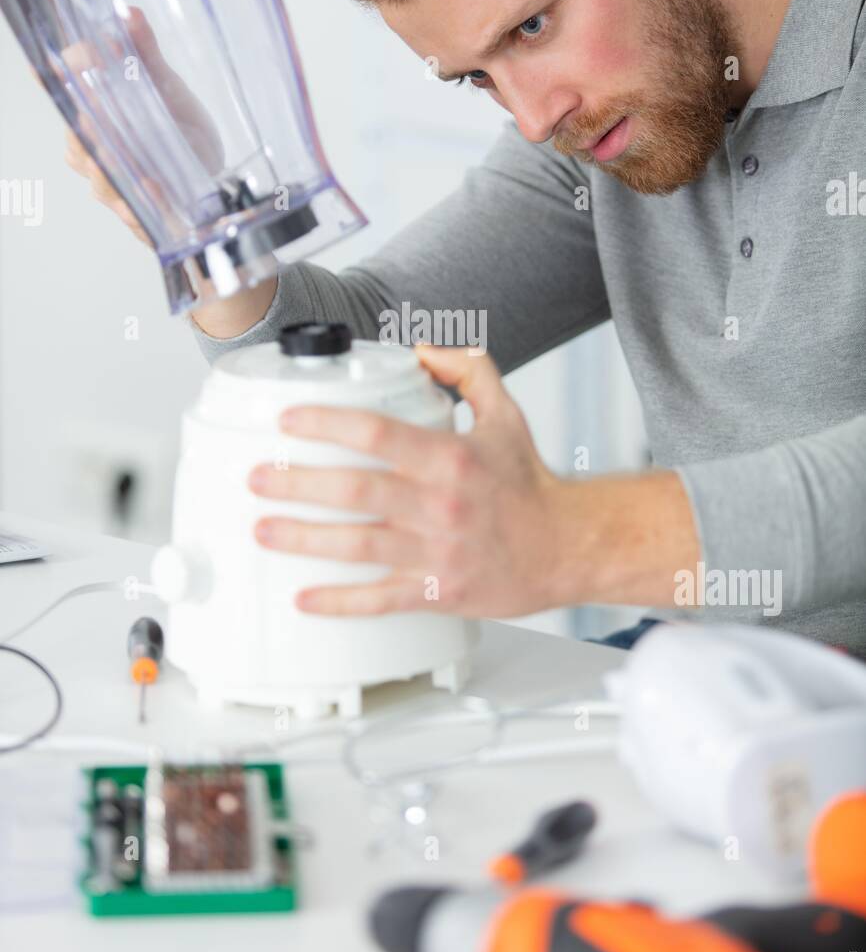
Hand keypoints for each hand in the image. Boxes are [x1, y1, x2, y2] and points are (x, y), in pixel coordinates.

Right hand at [60, 5, 223, 246]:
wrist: (211, 171)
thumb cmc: (178, 126)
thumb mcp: (165, 85)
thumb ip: (145, 51)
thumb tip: (130, 14)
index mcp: (93, 116)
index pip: (65, 93)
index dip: (62, 78)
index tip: (67, 62)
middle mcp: (95, 153)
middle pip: (78, 145)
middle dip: (86, 134)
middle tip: (94, 118)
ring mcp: (116, 185)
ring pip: (102, 181)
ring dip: (109, 169)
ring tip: (116, 155)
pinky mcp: (142, 214)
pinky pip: (135, 212)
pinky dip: (142, 200)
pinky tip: (151, 186)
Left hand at [247, 345, 564, 617]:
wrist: (566, 546)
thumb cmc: (529, 484)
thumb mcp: (504, 413)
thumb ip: (466, 371)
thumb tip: (423, 350)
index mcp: (450, 458)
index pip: (376, 434)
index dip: (326, 425)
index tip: (288, 420)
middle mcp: (440, 505)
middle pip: (355, 491)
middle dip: (297, 485)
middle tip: (256, 478)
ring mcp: (436, 551)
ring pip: (358, 545)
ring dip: (304, 539)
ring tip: (262, 529)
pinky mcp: (436, 590)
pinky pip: (381, 599)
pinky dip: (340, 601)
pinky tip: (303, 598)